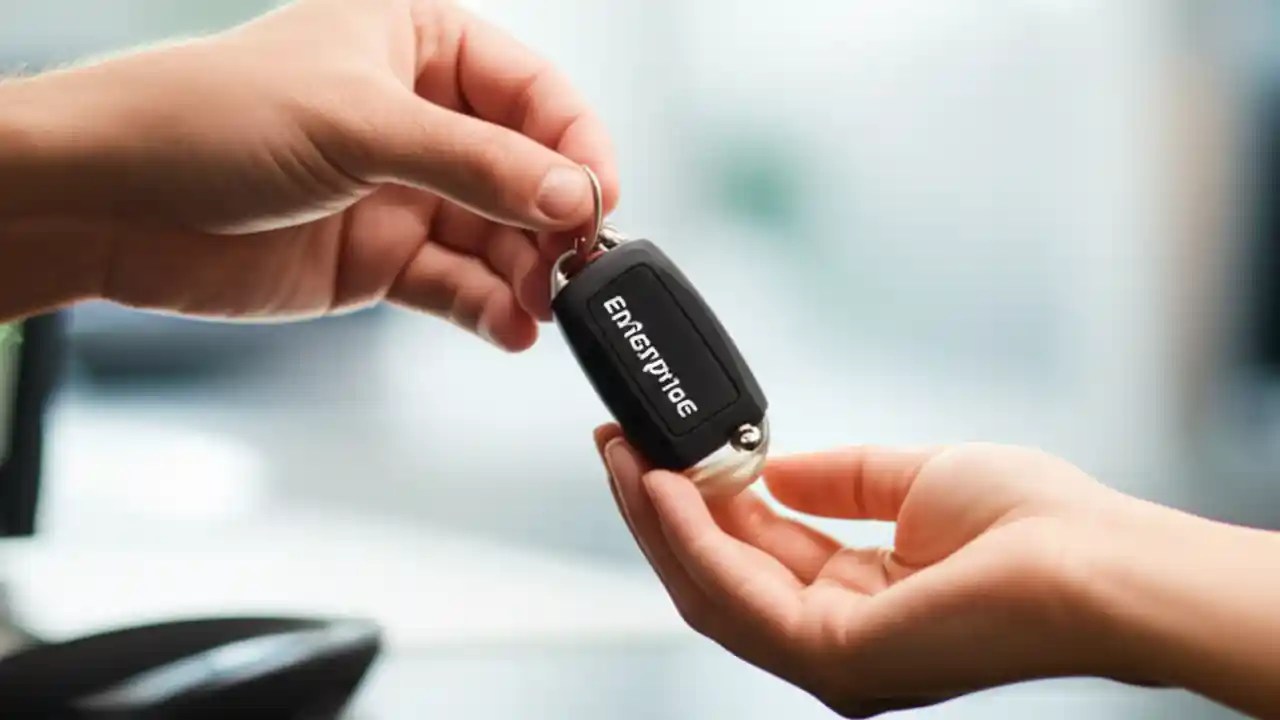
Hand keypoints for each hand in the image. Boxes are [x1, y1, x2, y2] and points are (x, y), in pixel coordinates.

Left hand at [0, 0, 616, 349]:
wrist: (111, 203)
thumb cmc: (211, 118)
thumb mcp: (361, 124)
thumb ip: (477, 164)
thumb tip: (574, 195)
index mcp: (420, 44)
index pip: (533, 91)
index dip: (576, 144)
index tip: (601, 198)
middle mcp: (420, 117)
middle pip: (525, 171)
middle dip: (554, 221)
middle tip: (576, 266)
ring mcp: (403, 191)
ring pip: (497, 236)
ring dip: (526, 274)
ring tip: (540, 306)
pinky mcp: (380, 257)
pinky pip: (456, 284)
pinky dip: (487, 308)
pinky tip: (508, 327)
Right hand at [595, 425, 1166, 715]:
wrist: (1095, 563)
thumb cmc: (1034, 526)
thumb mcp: (914, 479)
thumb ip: (840, 479)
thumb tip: (773, 469)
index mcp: (858, 602)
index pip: (753, 555)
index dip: (698, 501)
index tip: (658, 446)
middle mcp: (834, 641)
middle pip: (716, 577)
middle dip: (659, 509)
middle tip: (617, 444)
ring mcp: (829, 659)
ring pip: (710, 589)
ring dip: (658, 520)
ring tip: (624, 454)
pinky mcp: (831, 657)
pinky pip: (736, 594)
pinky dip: (692, 538)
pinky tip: (666, 484)